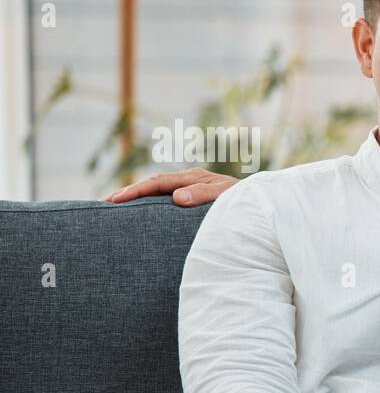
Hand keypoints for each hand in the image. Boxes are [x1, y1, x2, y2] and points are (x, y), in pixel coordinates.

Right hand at [102, 167, 238, 205]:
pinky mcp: (195, 199)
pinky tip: (141, 215)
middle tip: (103, 205)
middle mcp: (190, 180)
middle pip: (153, 184)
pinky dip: (152, 205)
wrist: (263, 204)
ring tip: (114, 210)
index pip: (157, 182)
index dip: (135, 191)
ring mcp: (192, 189)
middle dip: (128, 193)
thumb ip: (204, 195)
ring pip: (158, 192)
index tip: (114, 200)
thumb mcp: (226, 196)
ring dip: (137, 199)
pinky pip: (168, 200)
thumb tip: (176, 198)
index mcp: (194, 177)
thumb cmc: (246, 201)